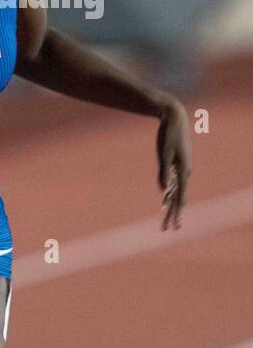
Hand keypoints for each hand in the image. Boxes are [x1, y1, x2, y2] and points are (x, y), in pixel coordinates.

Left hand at [156, 99, 189, 229]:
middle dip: (172, 214)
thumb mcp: (164, 154)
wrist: (174, 118)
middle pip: (178, 198)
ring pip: (175, 192)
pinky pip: (173, 183)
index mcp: (183, 171)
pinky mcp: (176, 164)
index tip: (175, 225)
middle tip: (167, 229)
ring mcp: (181, 169)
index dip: (176, 212)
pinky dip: (169, 194)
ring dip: (170, 206)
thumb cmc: (168, 135)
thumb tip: (163, 190)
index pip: (179, 197)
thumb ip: (163, 173)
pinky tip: (165, 200)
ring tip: (166, 219)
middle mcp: (184, 172)